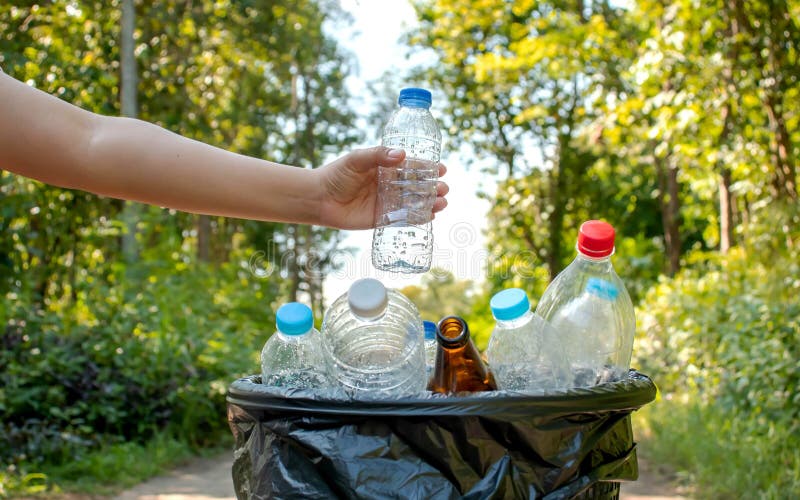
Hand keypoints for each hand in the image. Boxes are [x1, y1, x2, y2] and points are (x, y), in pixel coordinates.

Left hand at [316, 146, 448, 229]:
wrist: (319, 199)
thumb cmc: (336, 175)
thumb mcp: (356, 160)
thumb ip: (378, 155)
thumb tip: (402, 154)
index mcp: (385, 168)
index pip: (411, 167)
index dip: (428, 168)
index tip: (442, 169)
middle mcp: (389, 185)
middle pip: (417, 186)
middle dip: (433, 187)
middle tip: (443, 188)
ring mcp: (387, 203)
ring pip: (414, 203)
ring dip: (430, 202)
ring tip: (442, 202)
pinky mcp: (382, 219)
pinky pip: (404, 219)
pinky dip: (418, 218)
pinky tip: (430, 216)